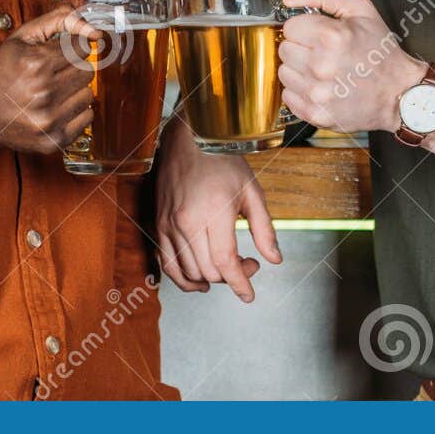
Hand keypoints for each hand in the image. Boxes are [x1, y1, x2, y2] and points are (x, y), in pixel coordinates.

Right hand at [0, 2, 101, 164]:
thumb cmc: (0, 74)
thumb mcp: (21, 38)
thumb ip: (57, 20)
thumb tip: (89, 19)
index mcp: (36, 64)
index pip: (82, 47)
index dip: (73, 47)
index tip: (63, 52)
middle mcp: (44, 93)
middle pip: (88, 70)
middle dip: (74, 67)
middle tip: (55, 72)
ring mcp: (50, 119)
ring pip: (88, 94)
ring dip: (74, 91)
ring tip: (53, 91)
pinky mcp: (55, 140)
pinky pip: (87, 118)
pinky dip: (75, 112)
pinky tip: (55, 108)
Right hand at [155, 120, 281, 301]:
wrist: (192, 139)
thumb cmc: (223, 160)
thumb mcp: (252, 192)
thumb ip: (264, 229)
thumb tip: (274, 259)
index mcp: (213, 213)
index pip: (225, 263)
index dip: (240, 284)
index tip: (249, 294)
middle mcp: (186, 222)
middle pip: (208, 270)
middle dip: (231, 277)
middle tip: (248, 264)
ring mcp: (169, 224)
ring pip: (188, 271)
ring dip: (210, 279)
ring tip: (227, 270)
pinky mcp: (159, 224)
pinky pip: (167, 263)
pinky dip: (182, 278)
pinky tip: (198, 281)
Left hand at [278, 0, 425, 132]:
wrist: (399, 93)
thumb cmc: (380, 52)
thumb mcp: (361, 9)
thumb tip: (289, 0)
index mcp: (332, 37)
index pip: (290, 27)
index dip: (306, 28)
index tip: (321, 36)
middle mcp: (322, 66)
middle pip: (285, 50)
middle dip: (303, 48)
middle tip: (325, 53)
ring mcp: (318, 93)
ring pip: (284, 73)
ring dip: (300, 70)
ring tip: (325, 71)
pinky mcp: (316, 113)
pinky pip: (288, 95)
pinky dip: (302, 91)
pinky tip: (322, 87)